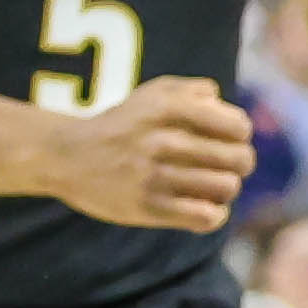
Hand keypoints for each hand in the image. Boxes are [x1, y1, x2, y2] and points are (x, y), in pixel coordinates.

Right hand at [41, 76, 255, 228]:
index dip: (240, 135)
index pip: (238, 126)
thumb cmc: (121, 125)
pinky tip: (202, 207)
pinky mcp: (148, 208)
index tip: (225, 140)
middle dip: (240, 163)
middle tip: (225, 166)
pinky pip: (206, 217)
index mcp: (167, 108)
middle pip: (239, 159)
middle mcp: (161, 140)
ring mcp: (154, 175)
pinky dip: (213, 214)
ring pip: (226, 188)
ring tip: (211, 186)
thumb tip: (227, 108)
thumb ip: (193, 90)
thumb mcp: (150, 94)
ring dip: (225, 189)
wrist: (67, 156)